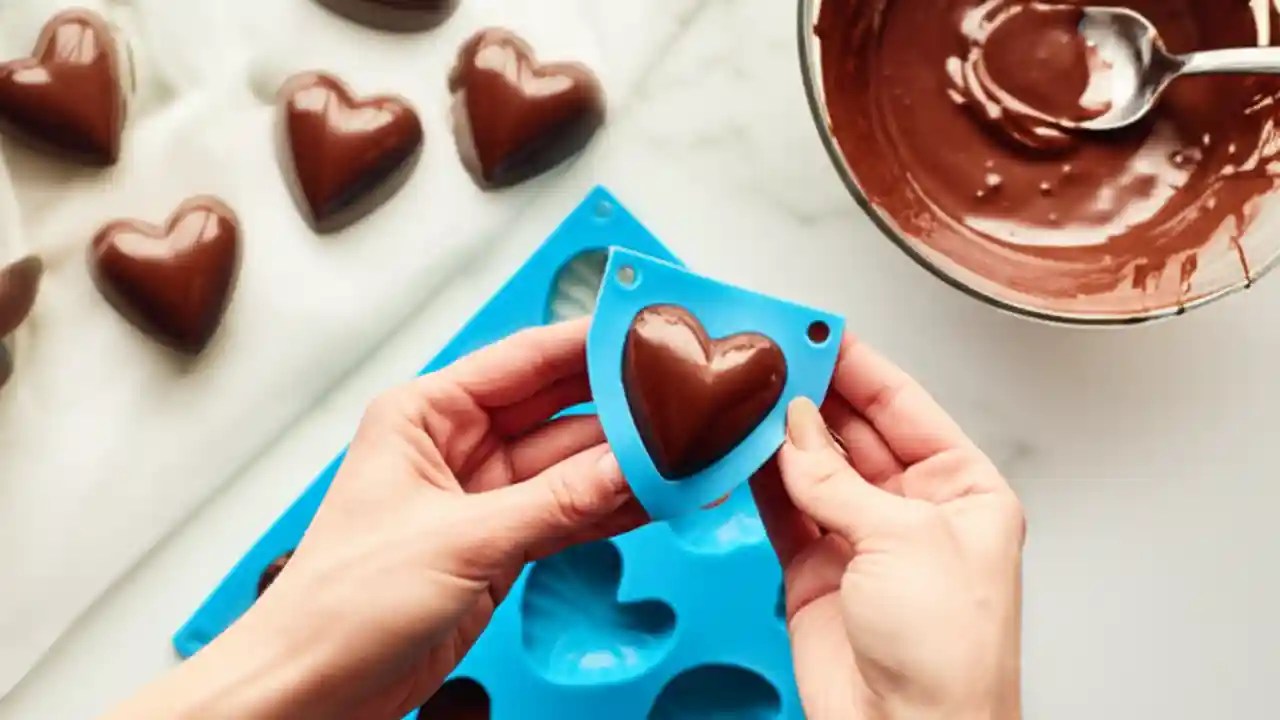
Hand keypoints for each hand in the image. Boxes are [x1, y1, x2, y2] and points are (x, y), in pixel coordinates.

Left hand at [106, 319, 645, 719]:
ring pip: (573, 466)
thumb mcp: (460, 542)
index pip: (526, 361)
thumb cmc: (340, 604)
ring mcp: (484, 497)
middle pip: (559, 411)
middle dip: (624, 407)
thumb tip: (632, 467)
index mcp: (427, 414)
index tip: (652, 331)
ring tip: (694, 452)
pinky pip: (570, 513)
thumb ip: (555, 503)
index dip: (592, 344)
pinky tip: (661, 498)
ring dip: (629, 464)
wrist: (315, 690)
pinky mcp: (501, 545)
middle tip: (693, 398)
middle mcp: (457, 446)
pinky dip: (613, 509)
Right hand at [752, 335, 1024, 719]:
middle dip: (814, 392)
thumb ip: (838, 479)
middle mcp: (914, 510)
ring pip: (813, 466)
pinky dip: (758, 477)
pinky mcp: (815, 569)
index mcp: (964, 490)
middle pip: (855, 430)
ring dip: (782, 431)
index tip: (820, 332)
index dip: (860, 366)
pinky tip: (741, 446)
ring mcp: (861, 538)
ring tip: (747, 391)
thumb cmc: (950, 654)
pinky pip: (783, 508)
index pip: (904, 406)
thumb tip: (795, 428)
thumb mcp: (903, 540)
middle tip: (770, 355)